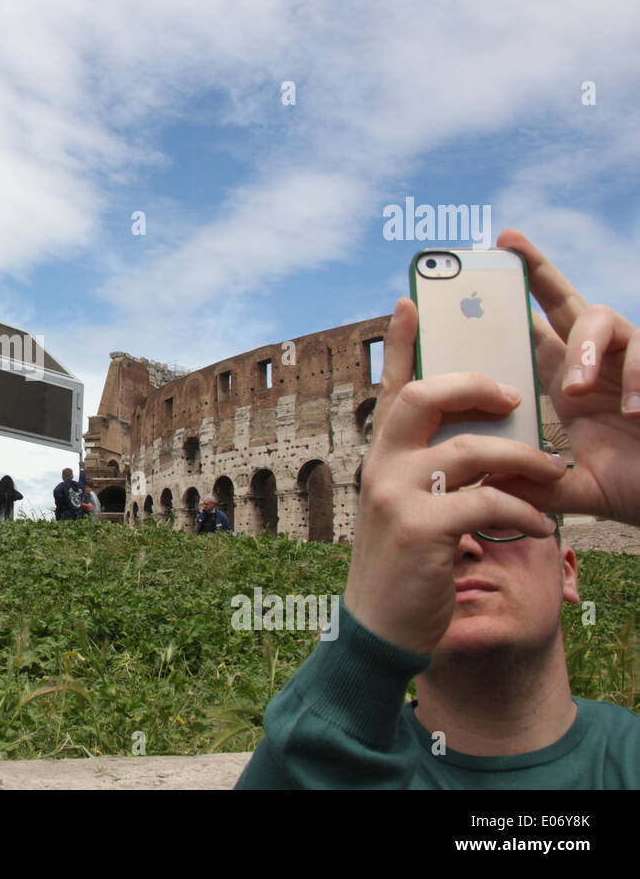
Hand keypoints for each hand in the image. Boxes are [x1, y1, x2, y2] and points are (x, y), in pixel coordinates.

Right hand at [342, 298, 563, 654]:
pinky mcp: (421, 529)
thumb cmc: (406, 568)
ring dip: (523, 460)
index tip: (412, 299)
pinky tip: (540, 527)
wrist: (379, 630)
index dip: (403, 344)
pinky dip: (525, 513)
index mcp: (380, 458)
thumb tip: (485, 445)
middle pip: (424, 398)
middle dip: (475, 386)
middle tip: (514, 394)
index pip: (391, 389)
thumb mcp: (409, 511)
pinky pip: (490, 503)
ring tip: (551, 475)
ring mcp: (394, 496)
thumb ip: (431, 473)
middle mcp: (380, 467)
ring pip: (472, 450)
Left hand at [476, 230, 639, 524]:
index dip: (509, 307)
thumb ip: (532, 483)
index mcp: (566, 381)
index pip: (532, 333)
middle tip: (508, 244)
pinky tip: (636, 411)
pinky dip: (638, 380)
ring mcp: (631, 360)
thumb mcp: (574, 488)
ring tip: (577, 389)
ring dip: (585, 349)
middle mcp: (596, 362)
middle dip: (537, 271)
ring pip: (602, 319)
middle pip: (565, 303)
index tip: (476, 280)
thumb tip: (485, 484)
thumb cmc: (636, 484)